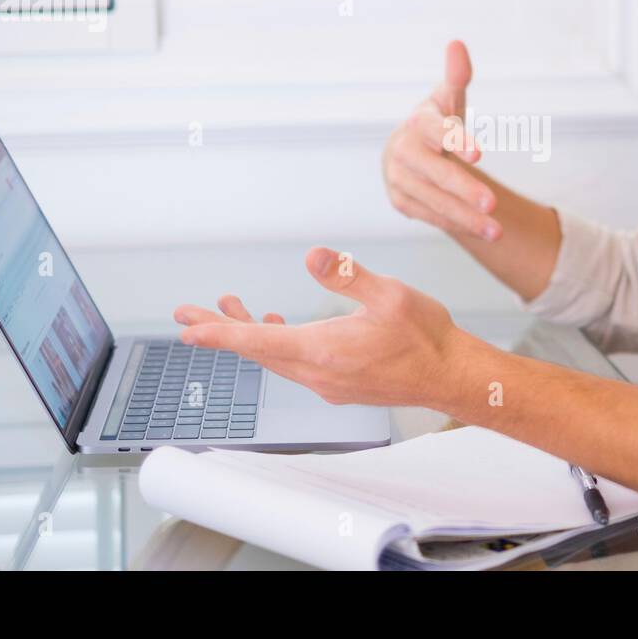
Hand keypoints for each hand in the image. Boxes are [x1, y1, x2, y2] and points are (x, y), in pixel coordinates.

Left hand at [172, 248, 478, 408]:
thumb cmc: (425, 336)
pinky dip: (275, 342)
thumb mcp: (389, 294)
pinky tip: (278, 323)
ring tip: (229, 306)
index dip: (219, 333)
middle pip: (257, 350)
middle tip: (186, 313)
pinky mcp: (339, 384)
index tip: (187, 329)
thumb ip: (346, 274)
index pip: (257, 341)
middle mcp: (317, 373)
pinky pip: (293, 363)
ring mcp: (327, 382)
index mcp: (323, 349)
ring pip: (274, 356)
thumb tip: (311, 254)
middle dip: (221, 328)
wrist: (450, 375)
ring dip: (249, 332)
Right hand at [381, 40, 501, 241]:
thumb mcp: (449, 100)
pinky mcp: (400, 201)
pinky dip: (455, 224)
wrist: (410, 152)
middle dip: (465, 188)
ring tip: (497, 229)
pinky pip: (430, 216)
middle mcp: (404, 149)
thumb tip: (457, 44)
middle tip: (493, 203)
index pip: (437, 130)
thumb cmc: (437, 124)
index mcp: (419, 121)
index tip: (479, 152)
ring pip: (434, 200)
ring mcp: (398, 178)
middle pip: (436, 172)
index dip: (457, 140)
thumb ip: (457, 77)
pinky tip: (481, 231)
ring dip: (466, 216)